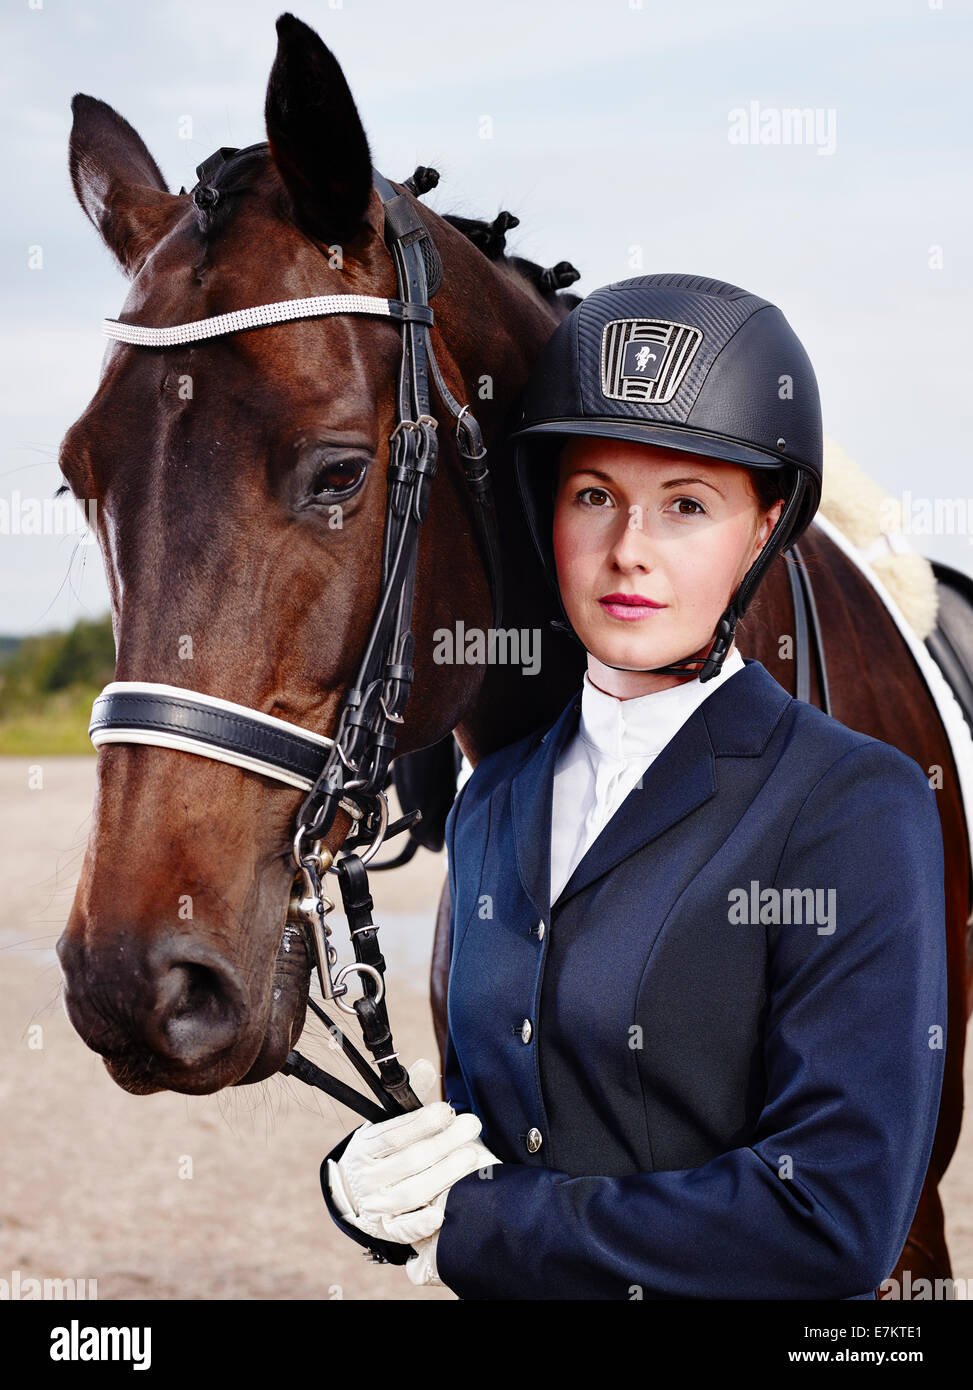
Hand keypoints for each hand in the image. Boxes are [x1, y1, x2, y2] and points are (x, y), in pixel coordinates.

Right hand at [327, 1059, 500, 1267]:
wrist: (354, 1195)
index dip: (422, 1122)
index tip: (448, 1110)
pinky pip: (404, 1229)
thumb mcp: (388, 1123)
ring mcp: (375, 1205)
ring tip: (471, 1157)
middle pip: (408, 1160)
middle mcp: (366, 1176)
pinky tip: (445, 1210)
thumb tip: (425, 1065)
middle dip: (444, 1142)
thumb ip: (409, 1097)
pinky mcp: (385, 1230)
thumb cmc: (383, 1152)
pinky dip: (423, 1221)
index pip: (393, 1133)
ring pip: (409, 1193)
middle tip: (472, 1125)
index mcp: (365, 1146)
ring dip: (443, 1175)